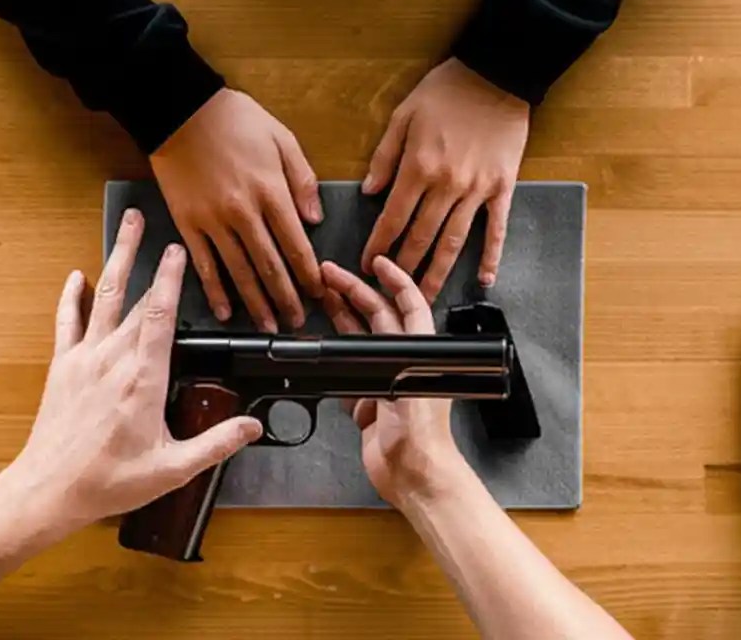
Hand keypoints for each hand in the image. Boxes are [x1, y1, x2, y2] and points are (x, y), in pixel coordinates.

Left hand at [1, 210, 262, 537]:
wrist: (48, 491)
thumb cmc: (108, 482)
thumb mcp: (172, 469)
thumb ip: (216, 444)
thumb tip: (252, 428)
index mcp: (142, 379)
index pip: (160, 316)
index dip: (170, 280)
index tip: (180, 251)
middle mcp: (112, 360)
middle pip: (136, 299)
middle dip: (151, 260)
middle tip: (164, 230)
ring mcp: (84, 360)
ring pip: (102, 297)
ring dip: (116, 258)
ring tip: (127, 226)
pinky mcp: (63, 368)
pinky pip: (67, 321)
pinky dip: (72, 296)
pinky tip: (77, 275)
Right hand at [152, 88, 323, 331]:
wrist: (178, 108)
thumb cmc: (234, 118)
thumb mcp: (282, 137)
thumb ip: (302, 179)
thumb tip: (315, 219)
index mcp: (270, 190)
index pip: (296, 243)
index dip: (309, 273)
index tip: (319, 293)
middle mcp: (243, 212)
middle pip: (270, 265)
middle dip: (287, 298)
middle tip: (298, 322)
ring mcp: (213, 221)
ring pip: (239, 272)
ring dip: (256, 303)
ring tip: (270, 326)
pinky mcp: (187, 223)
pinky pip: (203, 265)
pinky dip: (215, 291)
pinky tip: (225, 312)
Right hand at [320, 257, 467, 506]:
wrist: (415, 478)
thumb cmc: (421, 440)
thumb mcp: (409, 396)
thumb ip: (390, 372)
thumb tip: (372, 345)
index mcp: (419, 355)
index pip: (411, 306)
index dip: (396, 280)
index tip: (377, 262)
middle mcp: (402, 365)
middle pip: (378, 318)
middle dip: (354, 293)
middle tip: (328, 275)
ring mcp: (385, 383)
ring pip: (358, 342)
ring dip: (340, 320)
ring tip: (319, 297)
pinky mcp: (368, 404)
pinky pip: (347, 376)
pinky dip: (333, 362)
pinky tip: (319, 348)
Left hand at [361, 58, 527, 300]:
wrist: (496, 74)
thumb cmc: (447, 91)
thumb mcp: (403, 115)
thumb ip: (384, 157)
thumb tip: (369, 191)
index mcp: (419, 167)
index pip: (393, 217)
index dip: (378, 244)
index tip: (367, 264)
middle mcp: (447, 184)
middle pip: (421, 237)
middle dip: (402, 268)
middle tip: (391, 291)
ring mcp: (477, 189)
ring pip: (454, 240)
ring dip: (438, 272)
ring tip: (427, 297)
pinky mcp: (502, 188)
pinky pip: (496, 228)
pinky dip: (491, 256)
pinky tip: (485, 279)